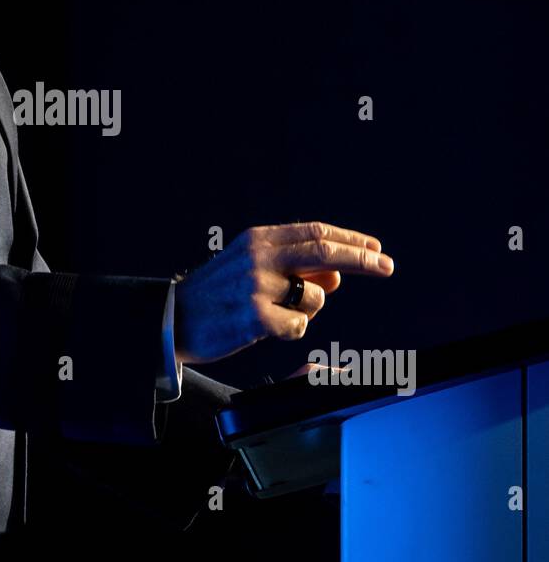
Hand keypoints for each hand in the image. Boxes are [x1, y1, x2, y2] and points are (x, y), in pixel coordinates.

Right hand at [173, 221, 392, 366]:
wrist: (174, 320)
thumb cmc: (219, 295)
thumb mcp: (253, 270)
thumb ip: (295, 267)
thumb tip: (337, 275)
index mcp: (259, 239)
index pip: (316, 232)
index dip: (350, 240)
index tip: (375, 248)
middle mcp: (259, 257)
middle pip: (325, 252)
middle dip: (362, 259)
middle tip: (387, 266)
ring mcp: (257, 287)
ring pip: (315, 296)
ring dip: (307, 308)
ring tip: (274, 312)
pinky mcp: (255, 318)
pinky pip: (299, 326)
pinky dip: (291, 329)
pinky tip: (264, 328)